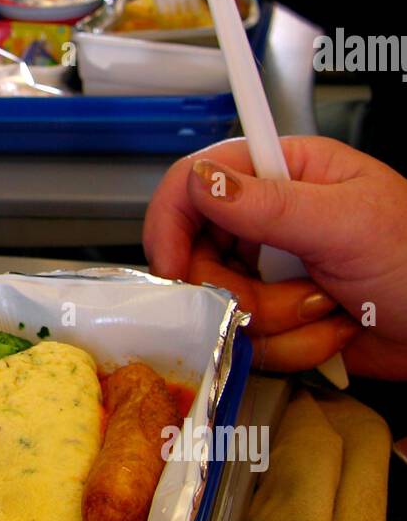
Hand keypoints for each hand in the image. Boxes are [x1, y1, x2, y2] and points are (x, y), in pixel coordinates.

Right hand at [143, 136, 406, 377]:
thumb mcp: (348, 224)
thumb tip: (201, 180)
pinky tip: (333, 331)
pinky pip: (248, 341)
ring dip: (279, 322)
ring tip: (330, 310)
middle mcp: (267, 220)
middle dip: (242, 291)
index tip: (171, 268)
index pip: (195, 180)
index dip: (171, 224)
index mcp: (283, 172)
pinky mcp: (276, 318)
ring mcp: (270, 271)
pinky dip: (293, 347)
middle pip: (197, 257)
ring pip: (221, 307)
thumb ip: (267, 204)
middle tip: (296, 296)